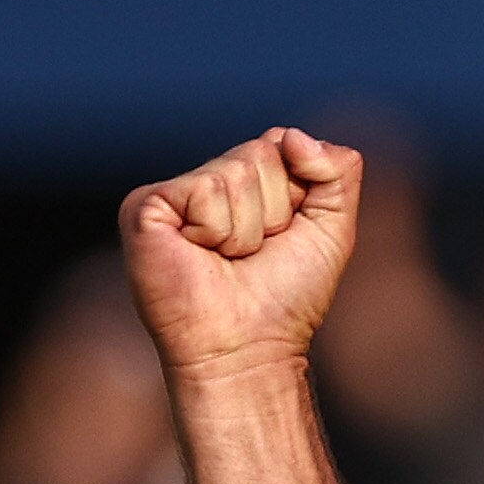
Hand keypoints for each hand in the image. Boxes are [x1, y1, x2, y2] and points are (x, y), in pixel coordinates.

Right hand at [122, 127, 365, 389]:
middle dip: (273, 211)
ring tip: (226, 259)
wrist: (248, 348)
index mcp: (243, 183)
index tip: (283, 237)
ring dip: (246, 227)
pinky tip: (199, 254)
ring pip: (235, 171)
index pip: (281, 144)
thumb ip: (338, 170)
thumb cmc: (285, 298)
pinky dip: (216, 229)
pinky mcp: (145, 207)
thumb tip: (291, 135)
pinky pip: (204, 190)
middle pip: (260, 152)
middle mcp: (206, 182)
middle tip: (252, 255)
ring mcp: (173, 194)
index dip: (296, 193)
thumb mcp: (333, 228)